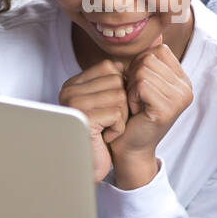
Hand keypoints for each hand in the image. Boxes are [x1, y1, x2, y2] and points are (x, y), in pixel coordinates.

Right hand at [59, 59, 128, 182]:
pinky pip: (117, 113)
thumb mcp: (109, 102)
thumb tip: (147, 50)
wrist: (90, 167)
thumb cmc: (102, 135)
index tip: (110, 109)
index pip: (109, 67)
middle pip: (116, 81)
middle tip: (108, 122)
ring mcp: (73, 103)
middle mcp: (69, 89)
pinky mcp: (82, 118)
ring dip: (120, 117)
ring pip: (119, 97)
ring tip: (106, 130)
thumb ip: (115, 80)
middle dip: (122, 105)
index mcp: (73, 83)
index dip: (120, 88)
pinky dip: (117, 128)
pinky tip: (105, 137)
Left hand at [108, 35, 192, 186]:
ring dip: (131, 87)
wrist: (129, 147)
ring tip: (135, 104)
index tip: (139, 87)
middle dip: (134, 75)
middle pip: (150, 58)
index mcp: (183, 80)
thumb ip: (150, 62)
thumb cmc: (133, 115)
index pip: (159, 50)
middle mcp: (186, 89)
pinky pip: (141, 84)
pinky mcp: (168, 109)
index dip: (141, 64)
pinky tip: (134, 110)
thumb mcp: (144, 84)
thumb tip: (156, 37)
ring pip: (144, 70)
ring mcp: (179, 99)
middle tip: (135, 98)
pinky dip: (131, 95)